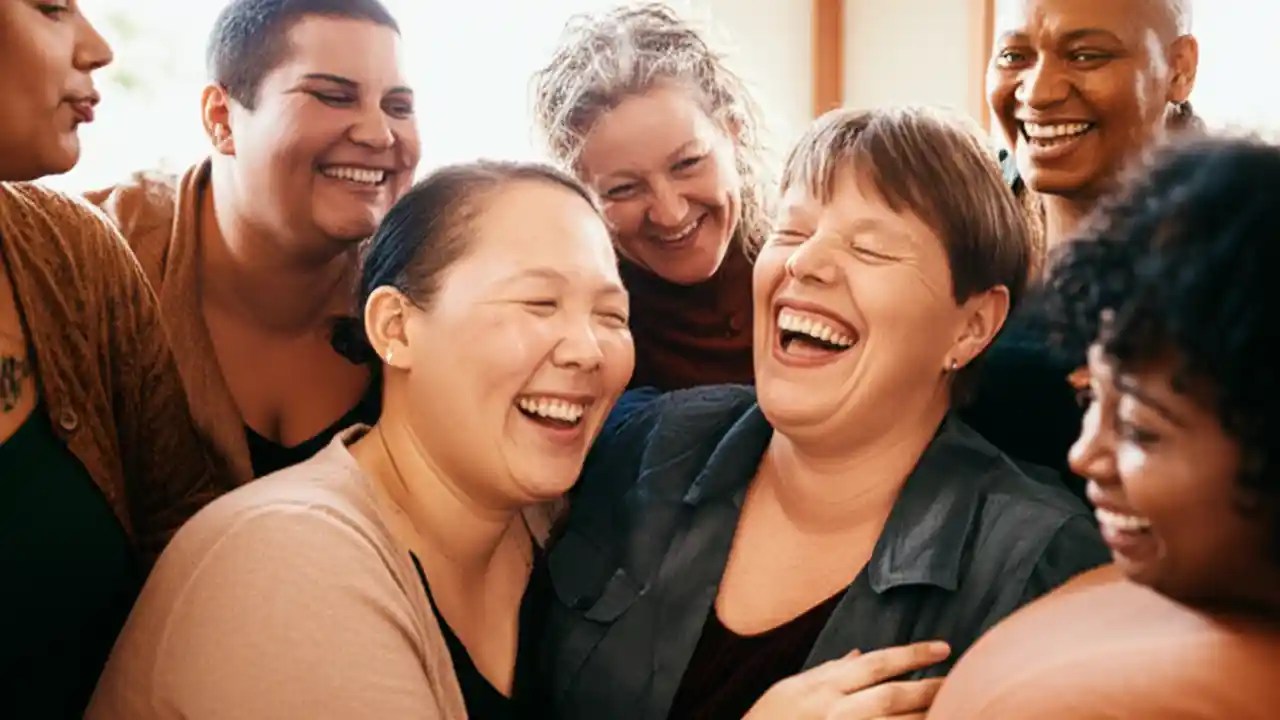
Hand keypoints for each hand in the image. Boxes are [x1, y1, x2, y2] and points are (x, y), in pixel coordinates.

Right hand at [742, 641, 949, 719]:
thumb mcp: (792, 688)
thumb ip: (829, 671)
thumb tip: (859, 654)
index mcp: (824, 686)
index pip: (877, 663)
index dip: (913, 654)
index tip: (944, 648)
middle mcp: (836, 711)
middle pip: (893, 696)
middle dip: (930, 688)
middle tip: (961, 681)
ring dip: (927, 718)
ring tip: (956, 709)